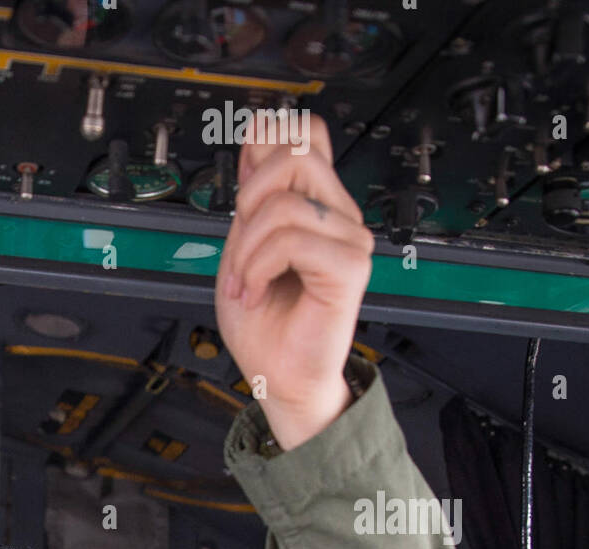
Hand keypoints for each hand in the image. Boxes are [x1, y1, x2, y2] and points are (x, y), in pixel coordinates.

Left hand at [214, 114, 374, 450]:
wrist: (278, 377)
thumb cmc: (264, 325)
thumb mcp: (241, 249)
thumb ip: (251, 199)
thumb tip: (255, 140)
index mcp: (315, 205)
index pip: (307, 130)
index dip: (267, 142)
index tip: (242, 195)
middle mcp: (337, 215)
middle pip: (296, 150)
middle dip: (248, 197)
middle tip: (239, 245)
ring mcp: (348, 238)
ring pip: (286, 200)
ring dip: (247, 247)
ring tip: (245, 282)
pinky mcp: (349, 266)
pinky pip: (293, 240)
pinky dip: (259, 268)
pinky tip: (257, 293)